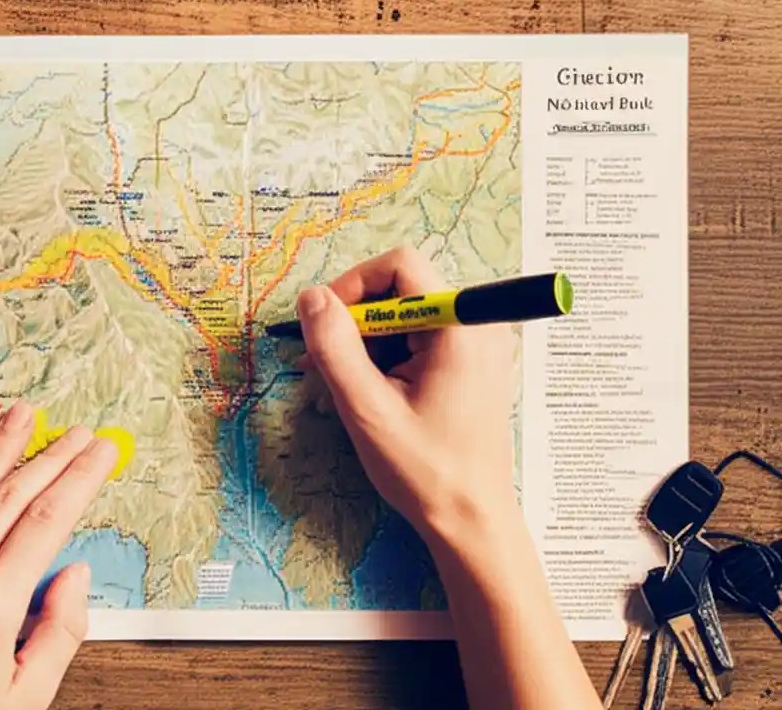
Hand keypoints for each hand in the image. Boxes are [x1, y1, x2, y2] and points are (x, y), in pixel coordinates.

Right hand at [296, 245, 517, 540]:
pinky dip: (383, 361)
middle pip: (399, 290)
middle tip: (321, 365)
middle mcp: (475, 325)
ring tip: (341, 389)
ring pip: (402, 318)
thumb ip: (335, 346)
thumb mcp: (367, 408)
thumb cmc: (425, 470)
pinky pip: (415, 341)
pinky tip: (366, 396)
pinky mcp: (466, 365)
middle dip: (354, 323)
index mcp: (460, 327)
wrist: (471, 520)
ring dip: (364, 346)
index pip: (400, 266)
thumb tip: (311, 298)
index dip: (354, 284)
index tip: (324, 322)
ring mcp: (474, 345)